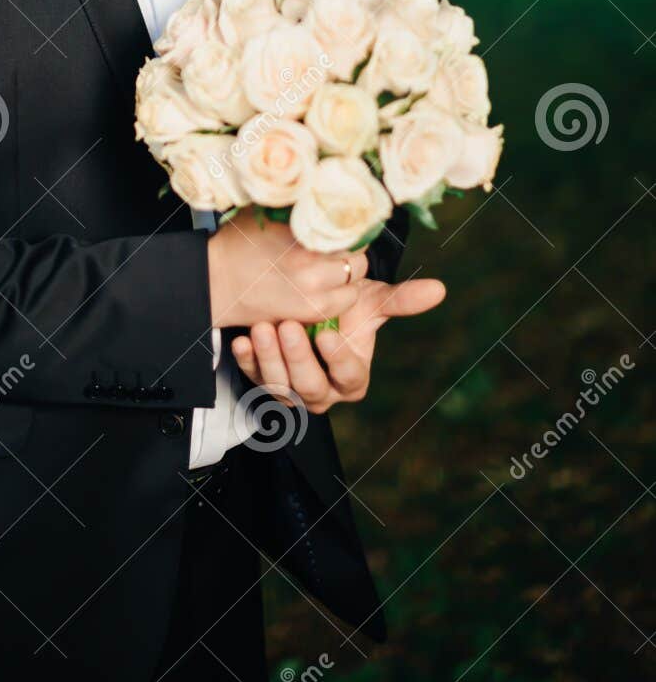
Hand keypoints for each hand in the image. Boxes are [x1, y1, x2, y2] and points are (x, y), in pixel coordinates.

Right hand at [207, 207, 367, 328]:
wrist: (213, 283)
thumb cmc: (236, 244)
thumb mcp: (263, 213)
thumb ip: (295, 205)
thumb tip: (321, 189)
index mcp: (303, 238)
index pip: (350, 231)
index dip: (351, 229)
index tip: (345, 227)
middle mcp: (313, 268)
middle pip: (359, 258)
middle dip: (352, 252)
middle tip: (340, 248)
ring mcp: (313, 295)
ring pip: (356, 284)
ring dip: (349, 276)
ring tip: (334, 269)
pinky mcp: (310, 314)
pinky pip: (343, 304)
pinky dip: (340, 296)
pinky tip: (326, 287)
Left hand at [230, 274, 446, 414]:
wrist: (305, 305)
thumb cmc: (342, 307)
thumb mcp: (369, 300)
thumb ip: (401, 299)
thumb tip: (440, 289)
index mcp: (352, 378)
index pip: (348, 377)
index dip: (338, 360)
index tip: (326, 335)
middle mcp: (323, 393)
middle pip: (310, 387)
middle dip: (297, 358)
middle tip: (287, 326)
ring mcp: (292, 392)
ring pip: (279, 387)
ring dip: (269, 358)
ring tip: (262, 328)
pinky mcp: (263, 383)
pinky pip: (252, 378)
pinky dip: (246, 360)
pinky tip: (242, 339)